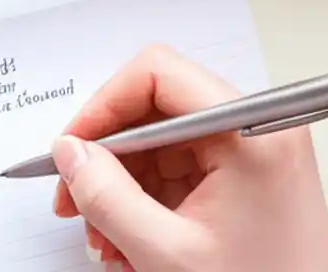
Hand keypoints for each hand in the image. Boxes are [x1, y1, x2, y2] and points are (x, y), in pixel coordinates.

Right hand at [51, 46, 327, 271]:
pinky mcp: (246, 179)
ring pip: (160, 144)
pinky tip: (129, 239)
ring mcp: (253, 154)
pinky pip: (178, 171)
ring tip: (105, 234)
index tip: (74, 145)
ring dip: (121, 185)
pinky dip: (145, 201)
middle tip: (75, 195)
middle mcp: (256, 129)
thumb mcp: (167, 252)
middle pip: (155, 110)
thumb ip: (107, 196)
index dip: (104, 106)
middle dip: (108, 156)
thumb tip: (70, 152)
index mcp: (250, 131)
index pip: (159, 75)